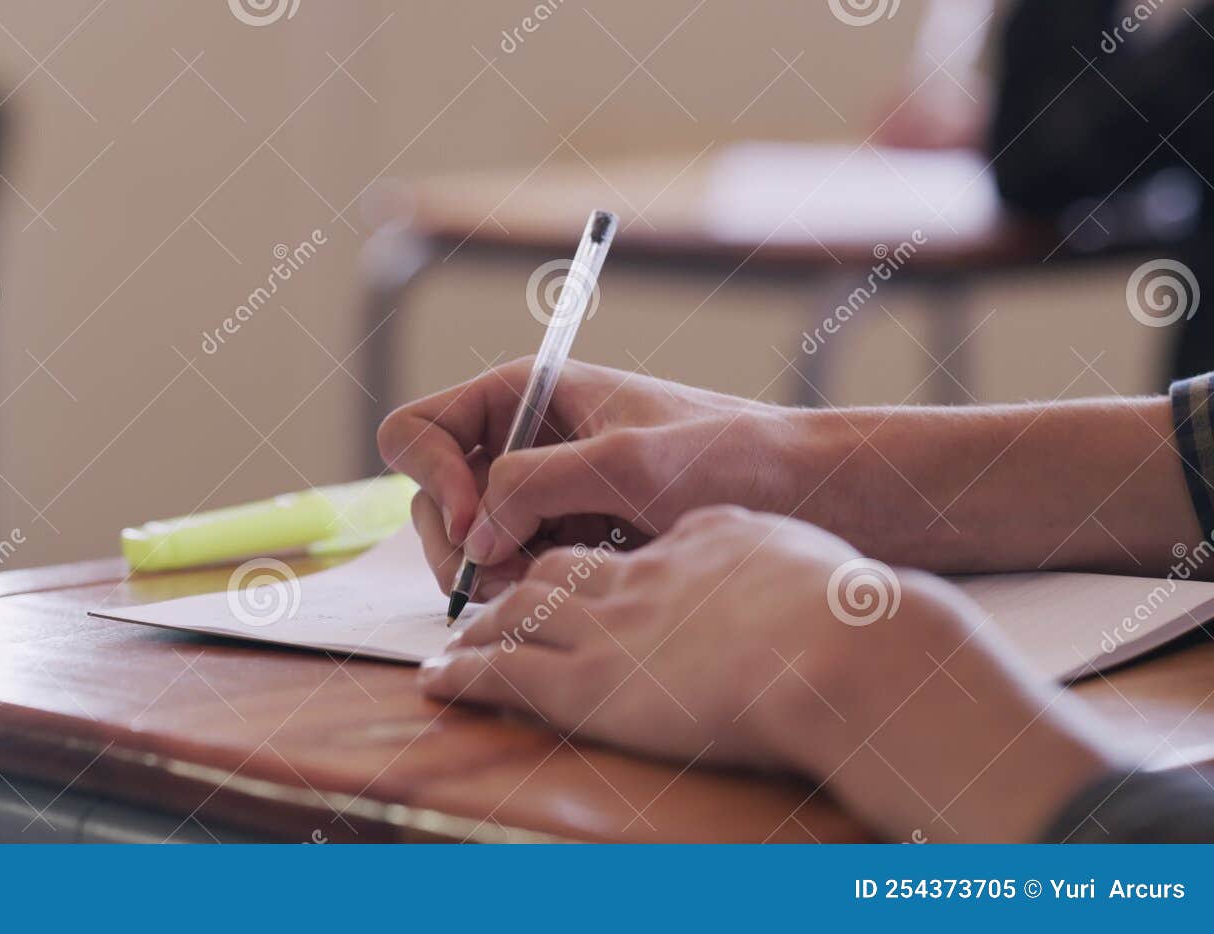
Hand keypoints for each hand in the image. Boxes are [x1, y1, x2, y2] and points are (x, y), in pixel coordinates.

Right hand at [377, 358, 798, 599]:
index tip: (473, 525)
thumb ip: (535, 486)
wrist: (806, 495)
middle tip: (507, 579)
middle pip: (430, 495)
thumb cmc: (731, 456)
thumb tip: (472, 535)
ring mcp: (542, 493)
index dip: (430, 477)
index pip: (418, 429)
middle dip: (457, 542)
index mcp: (526, 394)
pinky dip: (523, 592)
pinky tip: (572, 595)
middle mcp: (522, 440)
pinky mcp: (566, 539)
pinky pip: (510, 572)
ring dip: (490, 574)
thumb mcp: (628, 463)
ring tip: (549, 587)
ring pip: (466, 543)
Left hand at [418, 506, 1124, 841]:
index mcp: (702, 541)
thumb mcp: (816, 567)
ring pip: (519, 611)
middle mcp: (643, 573)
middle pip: (562, 567)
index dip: (602, 565)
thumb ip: (781, 565)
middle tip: (500, 597)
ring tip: (457, 639)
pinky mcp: (585, 681)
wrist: (835, 648)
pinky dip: (462, 672)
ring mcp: (609, 624)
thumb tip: (791, 577)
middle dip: (526, 579)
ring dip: (483, 624)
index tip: (592, 579)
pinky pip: (501, 670)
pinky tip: (437, 679)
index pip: (634, 549)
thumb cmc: (854, 617)